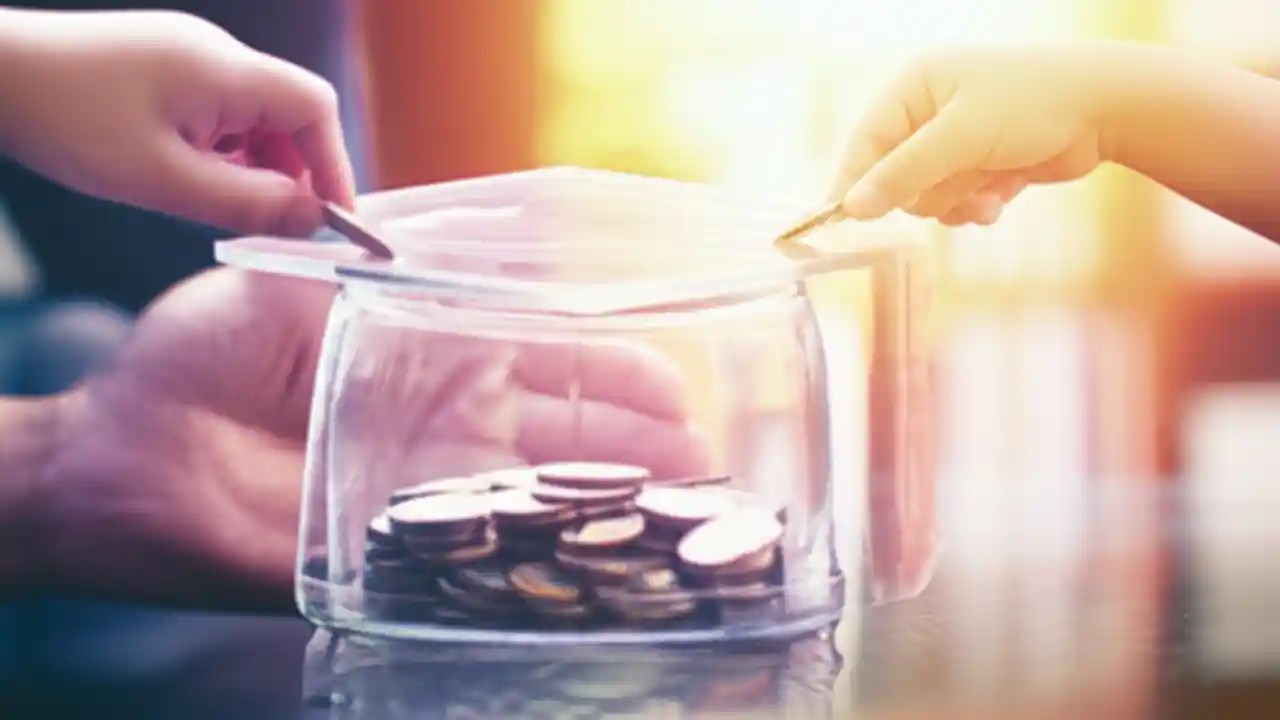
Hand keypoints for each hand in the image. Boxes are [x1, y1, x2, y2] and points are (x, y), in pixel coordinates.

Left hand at [0, 9, 353, 235]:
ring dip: (254, 168)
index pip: (315, 108)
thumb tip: (312, 220)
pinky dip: (223, 155)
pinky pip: (220, 115)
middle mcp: (216, 55)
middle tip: (275, 226)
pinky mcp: (167, 71)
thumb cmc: (66, 120)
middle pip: (290, 116)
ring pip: (254, 121)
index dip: (334, 165)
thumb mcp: (162, 179)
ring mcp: (190, 60)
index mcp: (224, 70)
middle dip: (293, 174)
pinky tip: (192, 181)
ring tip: (218, 206)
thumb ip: (246, 203)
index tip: (331, 218)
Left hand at [33, 269, 705, 609]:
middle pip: (559, 438)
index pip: (542, 363)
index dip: (608, 371)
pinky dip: (537, 564)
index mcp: (429, 364)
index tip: (672, 378)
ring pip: (534, 497)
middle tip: (703, 454)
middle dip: (635, 443)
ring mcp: (421, 493)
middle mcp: (440, 430)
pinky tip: (594, 566)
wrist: (123, 450)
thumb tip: (457, 228)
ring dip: (607, 500)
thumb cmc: (199, 355)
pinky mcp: (392, 552)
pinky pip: (475, 560)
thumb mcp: (293, 283)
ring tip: (681, 500)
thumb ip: (375, 262)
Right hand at [832, 45, 1118, 225]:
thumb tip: (852, 207)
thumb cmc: (1032, 106)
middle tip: (958, 186)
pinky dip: (977, 206)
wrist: (1108, 110)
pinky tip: (1001, 199)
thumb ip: (903, 173)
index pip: (867, 140)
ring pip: (928, 196)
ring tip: (989, 190)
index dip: (855, 180)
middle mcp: (932, 111)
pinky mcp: (984, 165)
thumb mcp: (960, 137)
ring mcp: (959, 140)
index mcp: (917, 86)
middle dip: (928, 191)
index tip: (846, 219)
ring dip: (957, 201)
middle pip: (895, 176)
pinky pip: (957, 203)